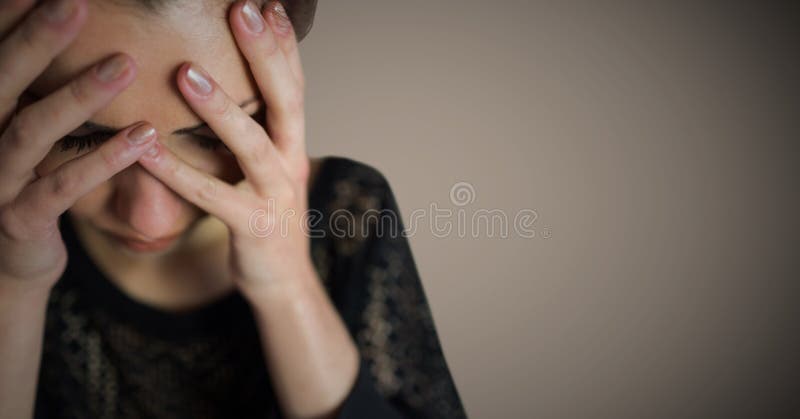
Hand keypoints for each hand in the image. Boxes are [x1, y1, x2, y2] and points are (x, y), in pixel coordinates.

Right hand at [0, 0, 155, 289]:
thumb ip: (38, 87)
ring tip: (126, 65)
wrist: (10, 258)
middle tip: (78, 3)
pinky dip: (102, 160)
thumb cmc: (26, 181)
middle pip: (3, 81)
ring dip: (79, 96)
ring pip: (32, 131)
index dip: (11, 20)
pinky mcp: (21, 218)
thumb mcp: (26, 128)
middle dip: (38, 39)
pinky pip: (61, 187)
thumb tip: (63, 23)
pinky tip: (144, 137)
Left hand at [137, 0, 313, 298]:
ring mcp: (277, 197)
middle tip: (243, 10)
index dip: (284, 46)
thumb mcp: (268, 173)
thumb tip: (229, 95)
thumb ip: (256, 134)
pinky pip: (213, 197)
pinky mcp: (254, 228)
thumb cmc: (266, 222)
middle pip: (286, 102)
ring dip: (221, 108)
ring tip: (187, 72)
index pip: (294, 87)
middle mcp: (292, 165)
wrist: (284, 285)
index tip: (269, 6)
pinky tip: (146, 146)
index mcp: (293, 147)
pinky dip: (178, 172)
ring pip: (251, 147)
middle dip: (265, 56)